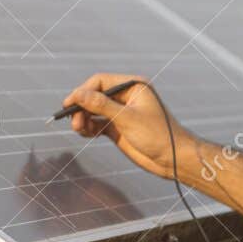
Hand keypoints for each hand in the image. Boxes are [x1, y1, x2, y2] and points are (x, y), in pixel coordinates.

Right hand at [59, 73, 194, 176]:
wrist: (173, 159)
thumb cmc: (158, 135)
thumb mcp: (127, 118)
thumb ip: (101, 105)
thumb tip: (78, 95)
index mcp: (133, 86)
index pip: (100, 82)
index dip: (83, 91)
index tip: (69, 104)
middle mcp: (126, 97)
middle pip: (94, 96)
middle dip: (82, 107)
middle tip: (74, 121)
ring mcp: (121, 113)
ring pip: (94, 111)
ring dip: (83, 118)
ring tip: (80, 129)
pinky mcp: (118, 128)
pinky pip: (97, 123)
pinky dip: (89, 127)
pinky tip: (86, 133)